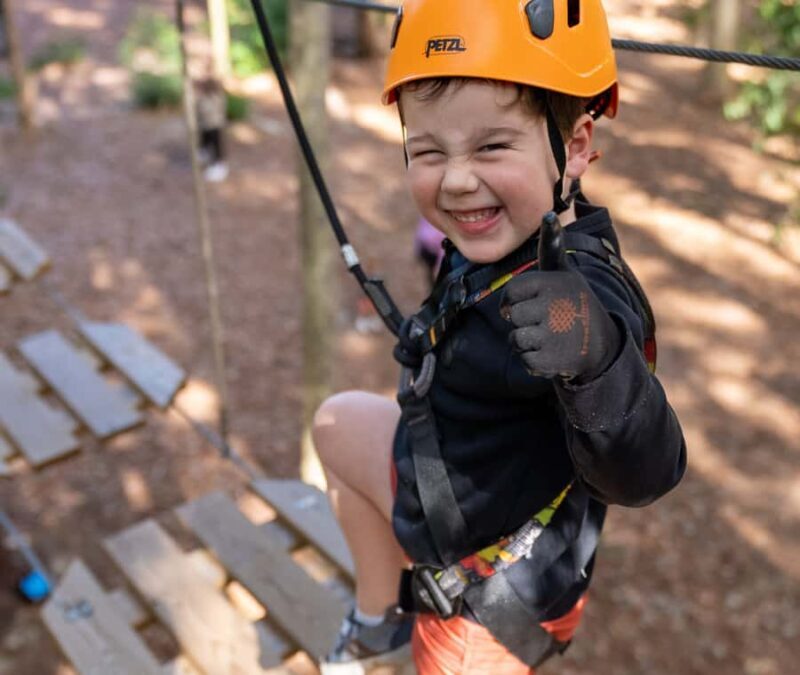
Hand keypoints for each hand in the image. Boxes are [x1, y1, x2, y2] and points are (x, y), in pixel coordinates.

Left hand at [500, 213, 620, 380]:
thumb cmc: (574, 302)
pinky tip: (553, 353)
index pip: (512, 293)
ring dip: (528, 341)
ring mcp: (552, 335)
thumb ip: (551, 246)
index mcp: (551, 283)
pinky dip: (534, 361)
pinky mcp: (551, 360)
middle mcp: (552, 307)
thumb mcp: (564, 272)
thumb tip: (548, 214)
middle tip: (549, 321)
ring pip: (515, 339)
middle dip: (524, 322)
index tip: (535, 301)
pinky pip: (524, 360)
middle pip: (512, 317)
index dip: (517, 300)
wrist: (602, 344)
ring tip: (550, 336)